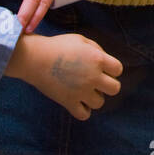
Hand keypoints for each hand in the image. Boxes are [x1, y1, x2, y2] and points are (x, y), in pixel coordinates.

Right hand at [5, 33, 122, 119]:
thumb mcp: (81, 40)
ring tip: (85, 91)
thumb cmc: (57, 46)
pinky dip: (83, 110)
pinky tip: (78, 102)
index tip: (103, 68)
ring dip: (94, 98)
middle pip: (115, 89)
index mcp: (97, 59)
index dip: (112, 69)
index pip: (118, 69)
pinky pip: (84, 115)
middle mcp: (92, 76)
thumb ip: (96, 49)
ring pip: (100, 103)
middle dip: (108, 85)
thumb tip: (105, 60)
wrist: (35, 58)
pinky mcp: (68, 102)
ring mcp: (81, 91)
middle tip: (97, 81)